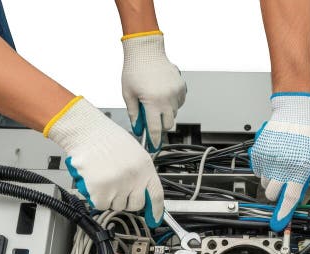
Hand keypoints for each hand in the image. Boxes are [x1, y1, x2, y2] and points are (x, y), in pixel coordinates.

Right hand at [45, 97, 163, 224]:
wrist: (86, 131)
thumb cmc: (107, 139)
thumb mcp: (134, 153)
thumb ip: (141, 173)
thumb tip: (144, 192)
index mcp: (145, 167)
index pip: (156, 195)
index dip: (156, 210)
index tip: (154, 218)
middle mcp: (134, 178)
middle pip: (135, 205)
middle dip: (126, 201)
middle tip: (117, 188)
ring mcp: (118, 185)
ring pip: (117, 206)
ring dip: (110, 197)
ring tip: (104, 178)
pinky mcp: (101, 191)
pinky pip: (101, 205)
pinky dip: (96, 198)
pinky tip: (95, 182)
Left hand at [121, 32, 186, 151]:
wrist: (146, 50)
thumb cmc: (135, 69)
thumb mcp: (128, 93)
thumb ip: (134, 113)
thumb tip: (138, 128)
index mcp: (153, 102)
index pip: (155, 129)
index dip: (154, 140)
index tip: (154, 147)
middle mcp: (167, 99)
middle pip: (168, 124)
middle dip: (160, 126)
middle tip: (151, 119)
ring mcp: (176, 93)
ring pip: (174, 114)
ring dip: (165, 113)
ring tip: (154, 100)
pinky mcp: (181, 87)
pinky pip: (179, 103)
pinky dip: (172, 103)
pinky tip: (163, 94)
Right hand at [249, 93, 309, 231]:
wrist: (295, 111)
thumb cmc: (309, 132)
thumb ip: (306, 177)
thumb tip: (298, 194)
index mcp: (300, 167)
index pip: (289, 197)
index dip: (283, 213)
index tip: (277, 223)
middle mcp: (283, 164)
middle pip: (272, 193)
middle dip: (277, 192)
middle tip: (283, 183)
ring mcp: (269, 158)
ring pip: (264, 182)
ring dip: (271, 179)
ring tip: (280, 164)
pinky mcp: (259, 152)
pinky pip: (258, 169)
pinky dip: (264, 168)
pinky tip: (274, 157)